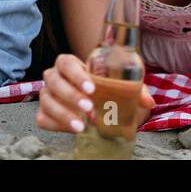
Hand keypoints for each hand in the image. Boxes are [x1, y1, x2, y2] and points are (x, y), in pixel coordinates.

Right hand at [35, 54, 154, 134]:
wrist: (95, 106)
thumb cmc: (105, 90)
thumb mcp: (121, 87)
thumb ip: (134, 90)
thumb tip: (148, 100)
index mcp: (70, 65)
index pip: (66, 62)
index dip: (76, 74)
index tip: (91, 88)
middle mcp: (55, 77)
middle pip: (53, 80)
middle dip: (70, 95)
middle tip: (89, 108)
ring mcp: (48, 95)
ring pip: (46, 100)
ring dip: (63, 113)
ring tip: (81, 126)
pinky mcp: (44, 114)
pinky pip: (42, 118)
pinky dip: (56, 124)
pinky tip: (71, 128)